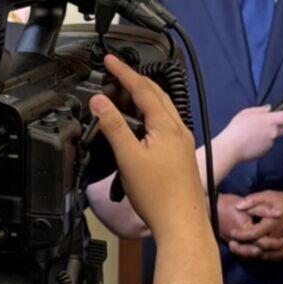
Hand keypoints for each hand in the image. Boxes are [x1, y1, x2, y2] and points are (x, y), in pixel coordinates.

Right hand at [88, 55, 207, 241]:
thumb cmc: (159, 196)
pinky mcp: (181, 156)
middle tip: (116, 72)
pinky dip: (151, 115)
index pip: (142, 89)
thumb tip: (100, 101)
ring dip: (145, 96)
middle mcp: (178, 131)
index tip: (110, 59)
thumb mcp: (129, 158)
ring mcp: (182, 144)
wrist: (181, 224)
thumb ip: (113, 127)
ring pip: (163, 110)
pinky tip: (144, 125)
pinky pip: (166, 124)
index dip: (124, 72)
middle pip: (156, 95)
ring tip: (126, 92)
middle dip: (135, 80)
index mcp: (166, 126)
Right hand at [215, 105, 282, 164]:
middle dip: (277, 124)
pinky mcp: (265, 152)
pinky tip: (251, 141)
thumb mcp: (247, 113)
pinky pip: (267, 144)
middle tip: (265, 122)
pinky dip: (263, 142)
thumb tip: (269, 109)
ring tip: (253, 133)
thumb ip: (260, 110)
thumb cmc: (238, 128)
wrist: (231, 147)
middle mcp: (273, 133)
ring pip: (274, 136)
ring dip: (268, 134)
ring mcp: (270, 143)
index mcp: (271, 121)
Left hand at [228, 189, 282, 260]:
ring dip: (251, 253)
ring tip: (239, 249)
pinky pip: (273, 253)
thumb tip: (237, 206)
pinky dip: (262, 254)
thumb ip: (252, 200)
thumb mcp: (268, 195)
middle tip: (232, 244)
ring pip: (265, 254)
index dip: (241, 234)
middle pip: (258, 248)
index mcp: (271, 224)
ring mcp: (282, 241)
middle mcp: (277, 236)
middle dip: (244, 248)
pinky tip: (253, 250)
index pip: (253, 234)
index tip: (231, 232)